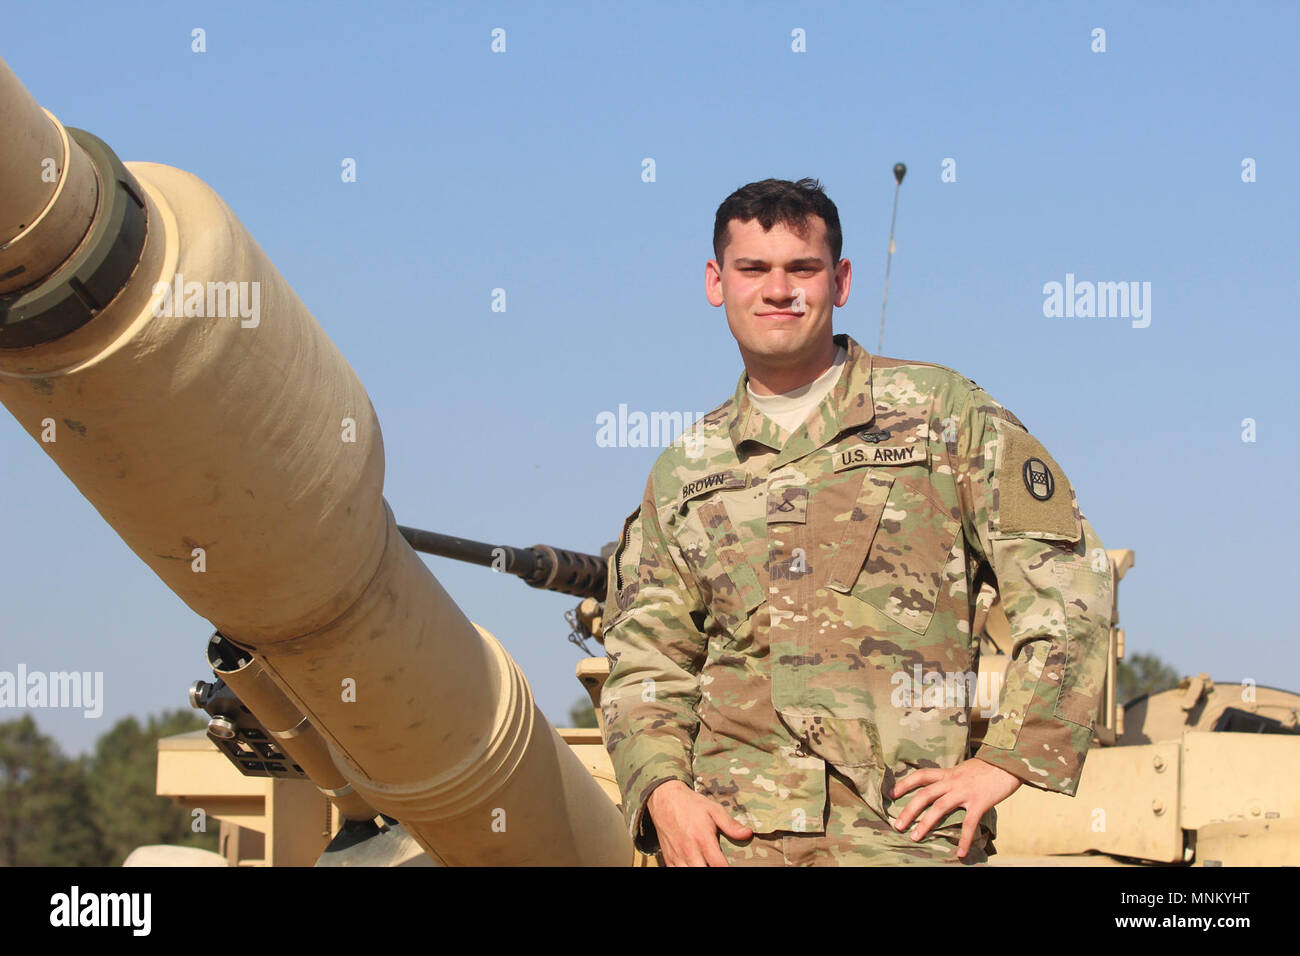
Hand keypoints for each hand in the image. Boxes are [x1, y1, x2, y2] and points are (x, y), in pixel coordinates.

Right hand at [646, 780, 752, 865]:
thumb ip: (730, 824)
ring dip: (699, 871)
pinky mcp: (668, 858)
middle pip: (703, 872)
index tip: (734, 867)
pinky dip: (686, 871)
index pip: (719, 865)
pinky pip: (676, 872)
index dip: (728, 869)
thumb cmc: (691, 804)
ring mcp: (677, 856)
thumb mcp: (714, 809)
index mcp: (703, 838)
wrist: (665, 798)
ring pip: (689, 874)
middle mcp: (689, 850)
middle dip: (713, 871)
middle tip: (719, 865)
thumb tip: (748, 834)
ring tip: (707, 864)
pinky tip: (695, 865)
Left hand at [890, 758, 1021, 858]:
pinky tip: (960, 853)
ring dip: (926, 824)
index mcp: (948, 773)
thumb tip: (944, 788)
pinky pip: (969, 824)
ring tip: (915, 838)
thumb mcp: (965, 769)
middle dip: (909, 810)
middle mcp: (952, 781)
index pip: (921, 775)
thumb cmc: (988, 767)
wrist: (1009, 762)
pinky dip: (964, 839)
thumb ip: (953, 778)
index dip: (905, 784)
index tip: (891, 794)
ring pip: (939, 808)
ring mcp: (965, 792)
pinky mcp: (980, 802)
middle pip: (924, 794)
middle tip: (897, 825)